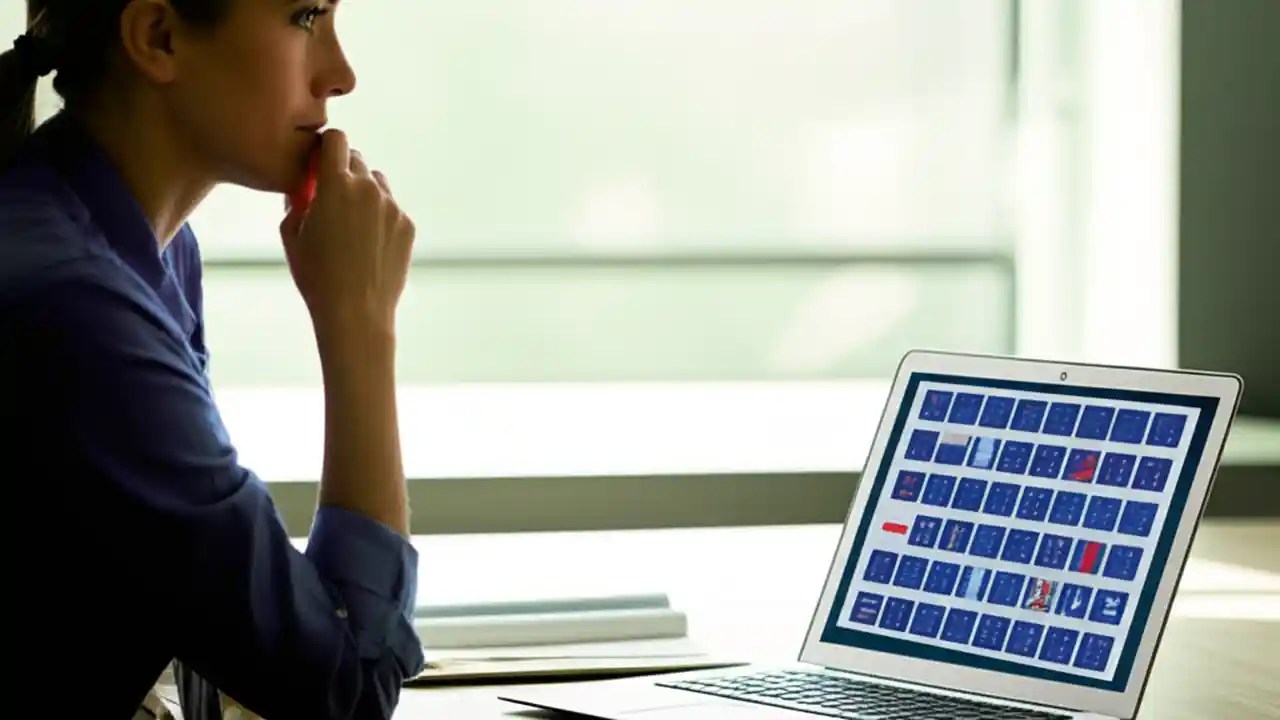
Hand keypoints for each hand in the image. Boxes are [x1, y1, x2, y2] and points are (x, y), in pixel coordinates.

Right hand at [279, 129, 414, 339]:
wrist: (356, 312)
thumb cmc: (316, 276)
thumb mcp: (291, 234)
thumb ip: (298, 200)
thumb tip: (305, 188)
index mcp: (335, 185)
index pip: (335, 139)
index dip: (326, 146)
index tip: (319, 160)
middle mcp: (368, 189)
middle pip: (357, 160)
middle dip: (343, 172)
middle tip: (332, 197)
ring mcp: (392, 207)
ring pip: (377, 184)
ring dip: (364, 193)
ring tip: (351, 224)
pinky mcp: (407, 225)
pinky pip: (392, 209)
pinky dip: (380, 218)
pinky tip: (368, 245)